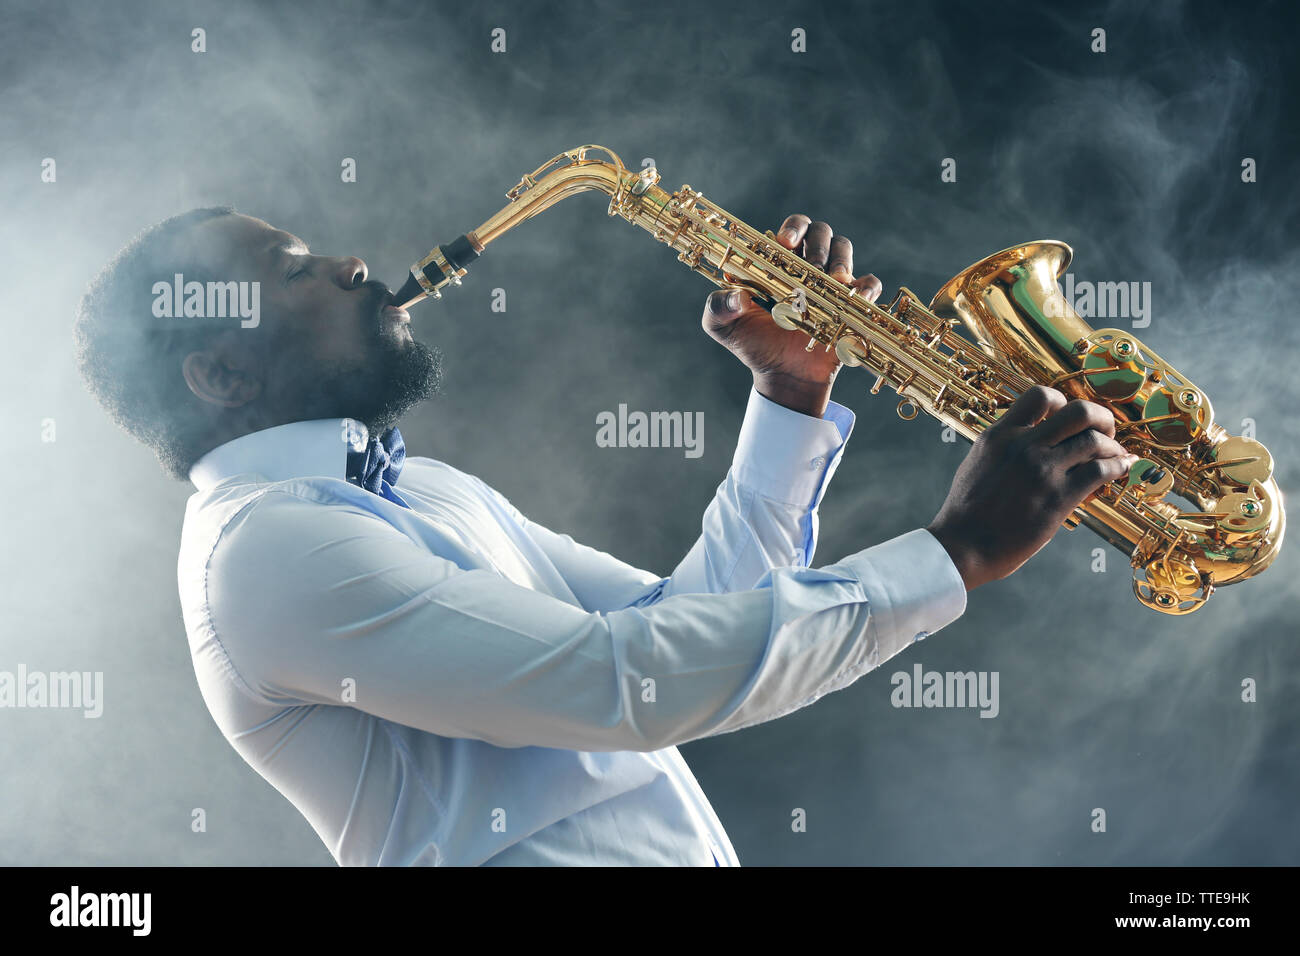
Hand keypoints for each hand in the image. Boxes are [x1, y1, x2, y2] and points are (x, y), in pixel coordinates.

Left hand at [701, 214, 882, 416]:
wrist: (783, 375)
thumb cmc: (753, 345)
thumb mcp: (723, 327)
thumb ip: (718, 308)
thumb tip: (736, 297)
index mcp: (778, 262)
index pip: (792, 230)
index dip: (794, 228)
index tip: (786, 243)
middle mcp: (806, 266)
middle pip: (822, 233)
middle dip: (818, 244)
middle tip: (812, 267)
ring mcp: (831, 283)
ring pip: (844, 250)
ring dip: (841, 260)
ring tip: (835, 281)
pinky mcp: (851, 303)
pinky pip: (869, 283)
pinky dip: (867, 286)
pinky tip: (857, 296)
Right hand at [925, 385, 1138, 590]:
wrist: (962, 545)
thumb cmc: (966, 511)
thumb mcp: (978, 463)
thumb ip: (1003, 446)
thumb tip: (1028, 438)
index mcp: (999, 435)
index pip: (1040, 396)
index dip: (1063, 401)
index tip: (1068, 417)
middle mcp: (1023, 446)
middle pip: (1079, 411)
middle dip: (1100, 417)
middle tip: (1104, 430)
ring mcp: (1042, 470)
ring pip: (1094, 440)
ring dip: (1111, 446)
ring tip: (1114, 455)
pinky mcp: (1058, 497)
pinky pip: (1100, 471)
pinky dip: (1118, 467)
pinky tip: (1120, 470)